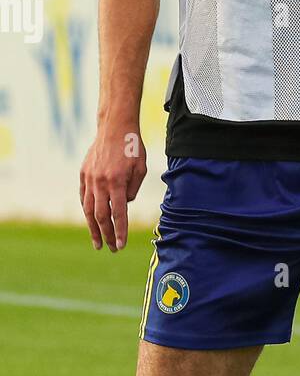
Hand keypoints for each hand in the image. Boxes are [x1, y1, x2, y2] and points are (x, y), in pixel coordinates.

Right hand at [80, 125, 147, 251]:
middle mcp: (100, 182)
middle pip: (101, 216)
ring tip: (98, 243)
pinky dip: (87, 211)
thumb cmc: (132, 148)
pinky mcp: (83, 174)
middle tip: (112, 249)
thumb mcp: (140, 169)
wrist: (114, 127)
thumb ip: (132, 190)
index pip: (118, 214)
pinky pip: (84, 197)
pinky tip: (91, 221)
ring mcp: (89, 178)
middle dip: (107, 235)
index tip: (121, 245)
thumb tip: (124, 206)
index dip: (120, 231)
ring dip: (93, 228)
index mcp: (116, 181)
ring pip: (89, 210)